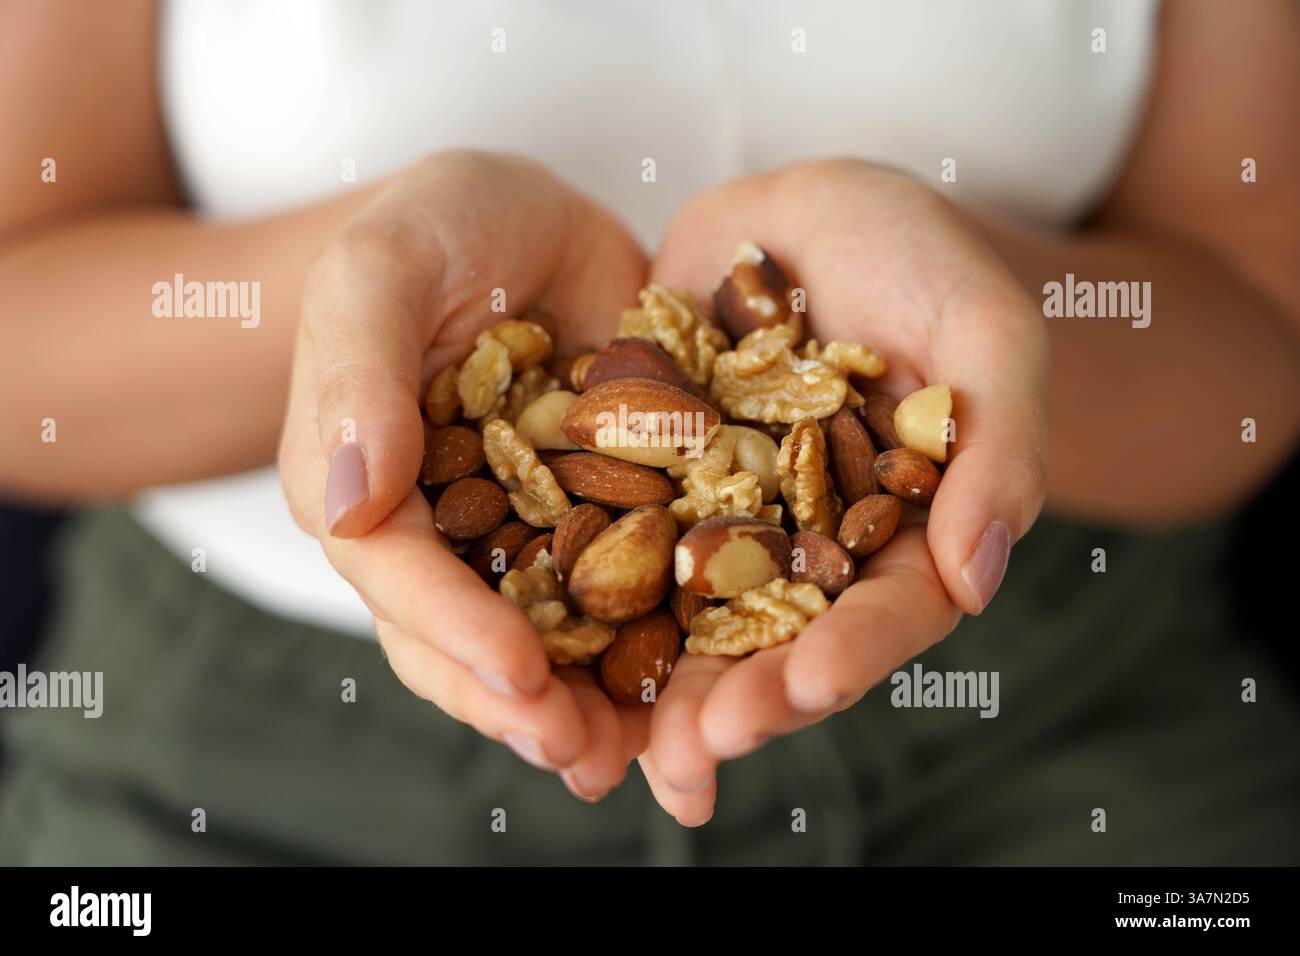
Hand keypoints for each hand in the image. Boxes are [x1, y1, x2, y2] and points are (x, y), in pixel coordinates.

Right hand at [278, 151, 649, 800]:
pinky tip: (685, 699)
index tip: (522, 672)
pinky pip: (611, 599)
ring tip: (635, 760)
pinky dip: (640, 652)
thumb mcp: (387, 266)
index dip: (454, 628)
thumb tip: (346, 505)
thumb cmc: (439, 225)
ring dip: (581, 707)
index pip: (395, 572)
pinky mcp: (592, 523)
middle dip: (518, 703)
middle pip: (460, 638)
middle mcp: (433, 531)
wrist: (527, 222)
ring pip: (534, 640)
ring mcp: (514, 536)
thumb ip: (358, 369)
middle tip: (583, 756)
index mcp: (360, 484)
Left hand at [639, 159, 1048, 824]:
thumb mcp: (987, 335)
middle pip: (775, 639)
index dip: (846, 657)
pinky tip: (541, 633)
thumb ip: (997, 451)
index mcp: (898, 534)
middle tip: (690, 750)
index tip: (801, 691)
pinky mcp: (649, 475)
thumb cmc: (927, 262)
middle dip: (736, 698)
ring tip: (615, 741)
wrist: (817, 214)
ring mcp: (721, 514)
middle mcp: (805, 544)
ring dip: (653, 680)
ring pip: (685, 613)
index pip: (881, 614)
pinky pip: (612, 536)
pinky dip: (582, 587)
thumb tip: (979, 579)